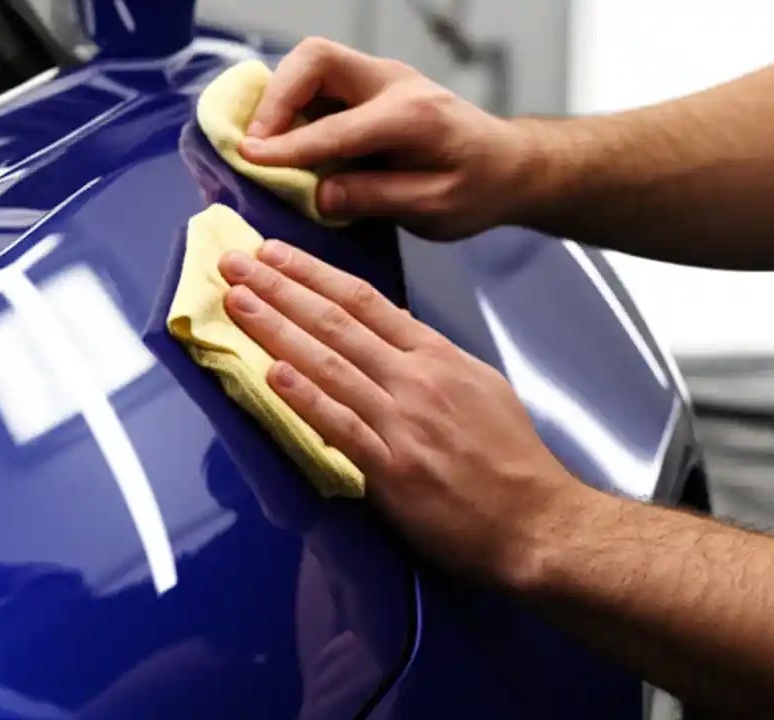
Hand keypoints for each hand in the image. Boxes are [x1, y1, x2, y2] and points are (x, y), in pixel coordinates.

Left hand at [217, 240, 594, 584]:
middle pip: (337, 321)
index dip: (313, 273)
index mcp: (436, 356)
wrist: (538, 522)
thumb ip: (430, 357)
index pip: (364, 300)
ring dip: (277, 329)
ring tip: (237, 302)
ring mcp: (404, 421)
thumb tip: (389, 326)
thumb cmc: (509, 459)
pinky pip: (341, 425)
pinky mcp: (393, 468)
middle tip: (235, 261)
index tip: (274, 252)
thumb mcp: (478, 386)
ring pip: (330, 363)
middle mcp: (417, 379)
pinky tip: (273, 372)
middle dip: (280, 287)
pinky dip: (306, 397)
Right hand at [240, 38, 538, 239]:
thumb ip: (377, 198)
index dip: (288, 146)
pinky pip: (317, 82)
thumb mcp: (436, 209)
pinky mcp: (367, 86)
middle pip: (316, 58)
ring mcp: (379, 79)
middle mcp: (393, 83)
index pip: (337, 128)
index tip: (249, 160)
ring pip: (311, 63)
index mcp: (413, 117)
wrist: (508, 164)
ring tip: (263, 144)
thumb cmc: (478, 189)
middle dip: (275, 97)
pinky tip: (284, 140)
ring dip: (278, 99)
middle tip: (254, 144)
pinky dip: (291, 105)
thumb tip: (319, 194)